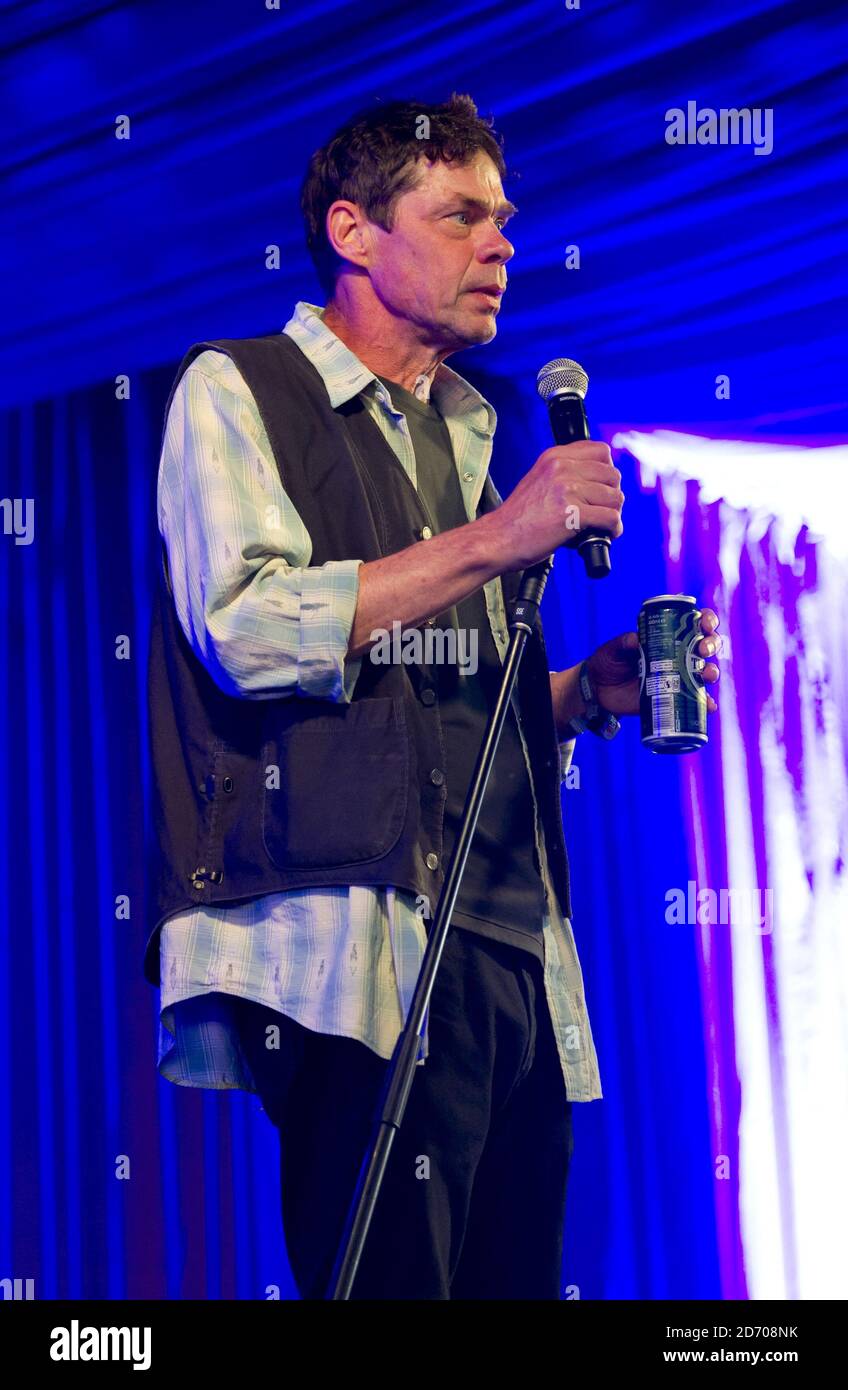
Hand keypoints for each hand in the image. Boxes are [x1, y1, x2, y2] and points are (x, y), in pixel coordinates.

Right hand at [493, 441, 624, 570]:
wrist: (497, 539)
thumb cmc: (517, 518)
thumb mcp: (539, 480)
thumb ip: (564, 473)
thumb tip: (598, 481)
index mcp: (555, 457)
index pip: (601, 451)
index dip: (607, 471)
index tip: (602, 488)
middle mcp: (562, 468)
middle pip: (612, 475)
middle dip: (612, 495)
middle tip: (602, 511)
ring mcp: (566, 489)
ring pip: (615, 497)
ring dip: (613, 513)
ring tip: (603, 525)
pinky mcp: (572, 514)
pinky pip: (610, 518)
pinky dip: (613, 529)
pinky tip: (605, 534)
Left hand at [587, 609, 722, 716]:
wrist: (598, 690)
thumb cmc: (608, 662)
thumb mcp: (612, 649)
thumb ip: (622, 643)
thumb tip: (635, 640)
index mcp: (666, 637)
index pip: (693, 624)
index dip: (706, 621)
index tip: (705, 623)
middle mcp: (677, 655)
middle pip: (706, 646)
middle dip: (711, 644)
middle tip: (702, 650)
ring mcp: (678, 677)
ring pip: (705, 672)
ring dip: (712, 672)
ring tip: (706, 675)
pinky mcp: (674, 697)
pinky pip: (695, 700)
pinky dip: (706, 703)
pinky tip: (709, 705)